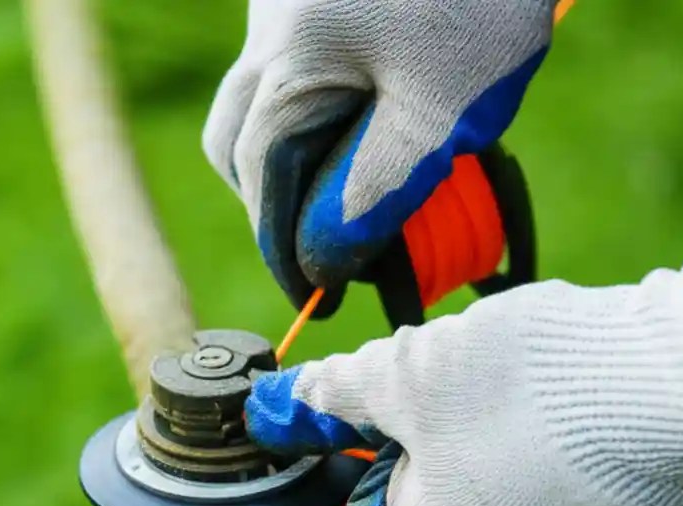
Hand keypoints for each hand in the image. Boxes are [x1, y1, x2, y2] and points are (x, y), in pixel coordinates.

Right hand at [204, 0, 556, 313]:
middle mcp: (269, 38)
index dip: (287, 251)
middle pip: (240, 145)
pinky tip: (364, 126)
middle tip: (323, 249)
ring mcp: (285, 11)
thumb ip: (379, 189)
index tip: (315, 299)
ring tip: (342, 197)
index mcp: (288, 68)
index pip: (264, 184)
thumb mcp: (442, 106)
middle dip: (275, 207)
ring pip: (259, 107)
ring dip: (292, 163)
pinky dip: (315, 116)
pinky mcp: (313, 1)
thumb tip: (328, 258)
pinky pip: (291, 71)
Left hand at [244, 262, 682, 505]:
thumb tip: (290, 398)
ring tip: (512, 397)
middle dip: (433, 445)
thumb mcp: (402, 379)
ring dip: (486, 445)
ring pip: (492, 499)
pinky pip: (550, 498)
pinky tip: (555, 415)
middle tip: (456, 394)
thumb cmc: (519, 393)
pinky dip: (542, 457)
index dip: (379, 453)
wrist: (662, 383)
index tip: (405, 411)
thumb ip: (334, 395)